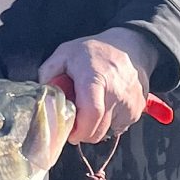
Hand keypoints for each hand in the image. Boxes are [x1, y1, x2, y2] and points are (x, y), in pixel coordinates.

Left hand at [38, 27, 155, 144]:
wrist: (132, 47)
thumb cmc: (96, 51)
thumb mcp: (65, 53)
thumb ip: (49, 73)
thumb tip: (43, 96)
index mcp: (96, 79)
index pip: (91, 114)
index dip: (78, 130)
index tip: (69, 133)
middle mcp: (116, 93)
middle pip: (97, 131)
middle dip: (83, 132)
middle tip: (75, 121)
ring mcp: (130, 103)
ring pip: (107, 132)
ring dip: (95, 127)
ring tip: (92, 106)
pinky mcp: (137, 110)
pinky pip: (118, 127)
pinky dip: (109, 123)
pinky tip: (106, 105)